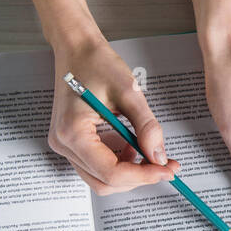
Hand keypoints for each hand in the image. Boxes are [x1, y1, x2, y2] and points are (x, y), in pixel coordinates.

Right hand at [48, 34, 180, 193]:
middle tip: (166, 165)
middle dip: (138, 177)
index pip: (111, 172)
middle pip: (105, 182)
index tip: (167, 169)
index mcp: (73, 131)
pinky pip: (96, 166)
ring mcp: (64, 145)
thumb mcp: (129, 92)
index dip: (143, 175)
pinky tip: (131, 146)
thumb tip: (159, 156)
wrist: (76, 48)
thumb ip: (147, 127)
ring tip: (149, 152)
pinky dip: (119, 163)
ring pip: (101, 178)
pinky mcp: (70, 143)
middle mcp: (63, 143)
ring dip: (129, 172)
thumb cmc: (96, 63)